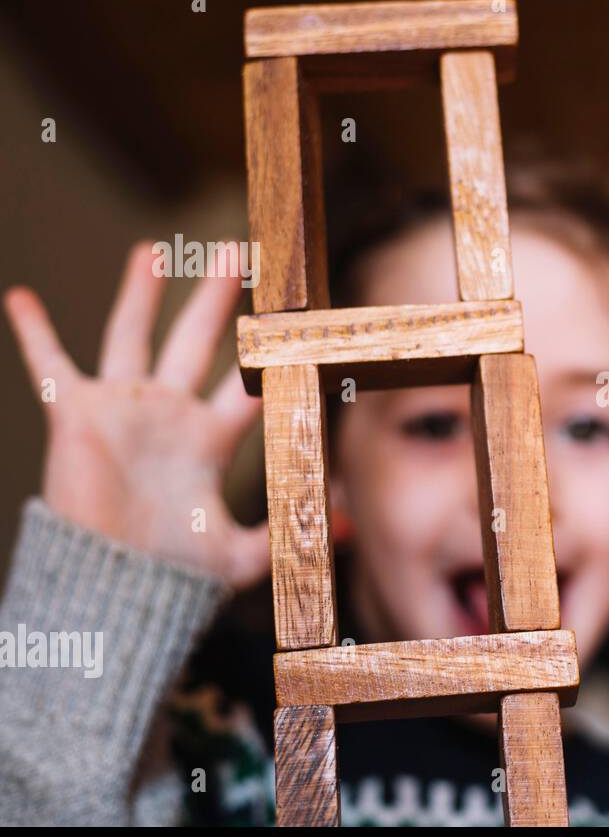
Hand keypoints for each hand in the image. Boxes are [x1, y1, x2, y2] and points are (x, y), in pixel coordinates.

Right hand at [4, 241, 268, 588]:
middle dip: (217, 297)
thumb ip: (291, 532)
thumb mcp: (242, 555)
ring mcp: (122, 411)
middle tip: (237, 250)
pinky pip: (49, 366)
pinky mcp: (76, 417)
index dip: (274, 354)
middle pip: (198, 340)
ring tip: (153, 250)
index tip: (296, 318)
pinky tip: (21, 298)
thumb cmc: (174, 573)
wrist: (112, 586)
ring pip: (132, 337)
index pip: (249, 384)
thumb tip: (349, 524)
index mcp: (210, 440)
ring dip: (140, 293)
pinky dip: (34, 334)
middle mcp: (169, 415)